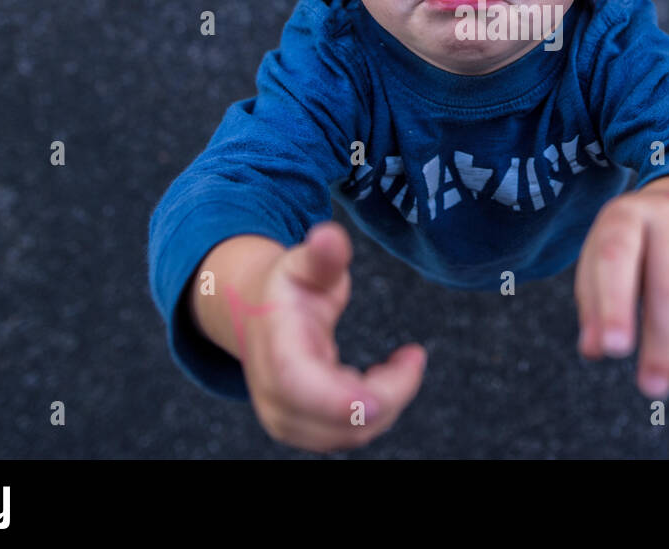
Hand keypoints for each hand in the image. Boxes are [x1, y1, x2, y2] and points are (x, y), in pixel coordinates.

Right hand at [237, 220, 426, 451]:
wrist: (255, 316)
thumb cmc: (287, 286)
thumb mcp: (302, 264)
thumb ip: (322, 255)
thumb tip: (330, 234)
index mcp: (277, 353)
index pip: (306, 389)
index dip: (348, 399)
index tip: (391, 385)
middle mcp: (276, 396)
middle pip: (341, 420)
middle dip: (390, 393)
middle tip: (413, 356)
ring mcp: (287, 420)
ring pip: (351, 433)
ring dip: (387, 401)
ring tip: (402, 362)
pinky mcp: (303, 431)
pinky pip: (350, 434)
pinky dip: (377, 410)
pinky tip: (386, 377)